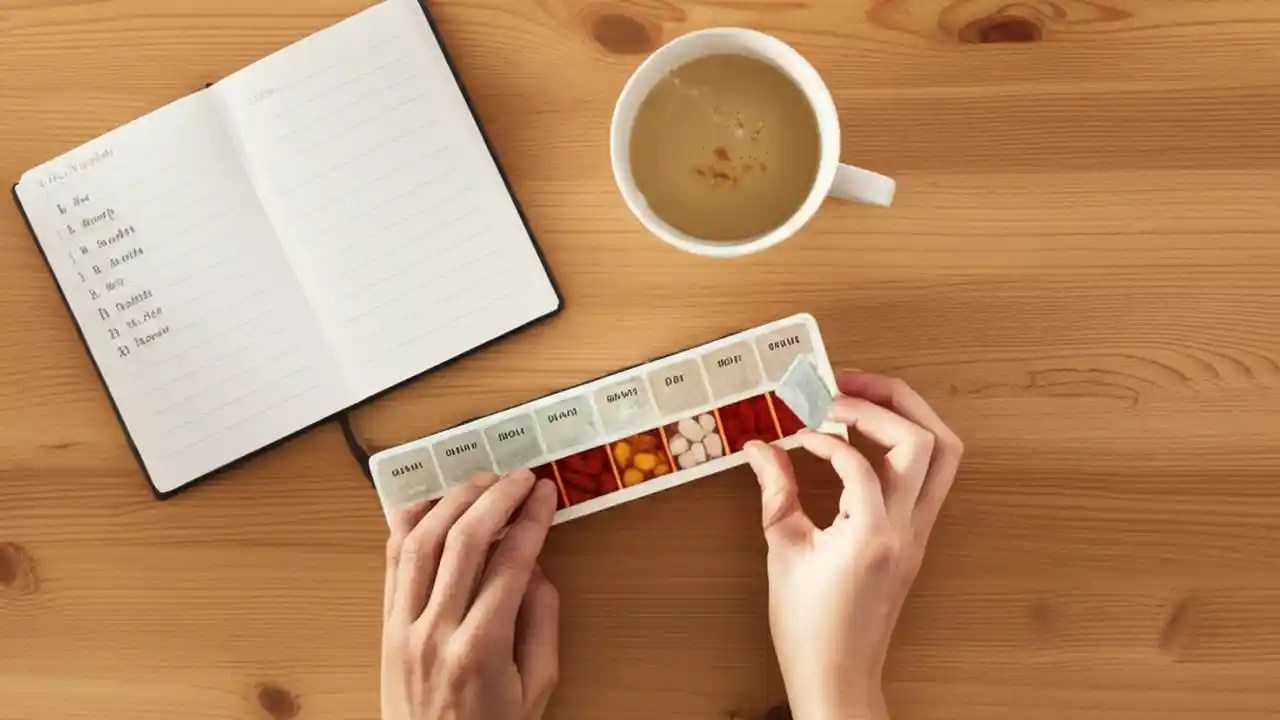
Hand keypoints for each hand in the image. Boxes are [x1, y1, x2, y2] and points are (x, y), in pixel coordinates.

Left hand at [381, 469, 560, 719]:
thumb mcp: (537, 688)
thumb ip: (542, 623)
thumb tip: (534, 567)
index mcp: (481, 649)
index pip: (509, 563)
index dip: (531, 520)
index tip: (546, 493)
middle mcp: (436, 630)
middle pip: (463, 541)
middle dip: (496, 498)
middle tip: (520, 477)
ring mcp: (403, 626)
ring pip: (420, 542)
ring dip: (452, 501)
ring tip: (481, 481)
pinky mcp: (384, 626)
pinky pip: (391, 562)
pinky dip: (408, 524)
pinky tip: (432, 503)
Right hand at [744, 372, 963, 719]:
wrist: (838, 675)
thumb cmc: (809, 627)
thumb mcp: (782, 551)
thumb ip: (775, 491)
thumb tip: (761, 448)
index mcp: (872, 537)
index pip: (861, 462)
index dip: (824, 437)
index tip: (796, 432)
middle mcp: (907, 530)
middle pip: (927, 442)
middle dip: (887, 400)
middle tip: (842, 385)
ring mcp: (918, 533)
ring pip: (943, 455)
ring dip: (908, 416)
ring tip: (864, 399)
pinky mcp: (915, 537)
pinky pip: (927, 477)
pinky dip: (902, 445)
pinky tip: (865, 441)